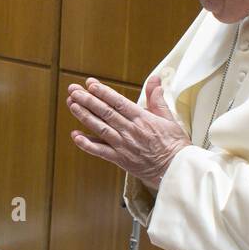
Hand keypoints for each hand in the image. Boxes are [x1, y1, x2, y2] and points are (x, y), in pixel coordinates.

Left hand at [66, 75, 189, 190]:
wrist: (176, 170)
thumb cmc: (174, 145)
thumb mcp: (169, 118)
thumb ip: (157, 99)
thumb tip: (155, 79)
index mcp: (142, 119)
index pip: (118, 102)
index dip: (102, 92)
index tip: (90, 83)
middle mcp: (130, 130)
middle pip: (105, 112)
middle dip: (87, 99)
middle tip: (73, 90)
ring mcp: (123, 145)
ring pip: (100, 128)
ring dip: (84, 116)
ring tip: (72, 104)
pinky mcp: (120, 160)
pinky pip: (100, 151)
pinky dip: (87, 144)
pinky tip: (76, 136)